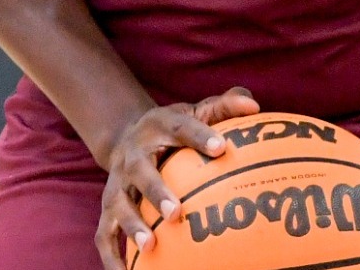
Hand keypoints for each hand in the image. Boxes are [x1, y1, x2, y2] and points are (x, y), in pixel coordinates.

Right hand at [94, 87, 259, 269]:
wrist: (126, 137)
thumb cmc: (175, 130)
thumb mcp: (196, 112)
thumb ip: (224, 106)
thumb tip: (254, 106)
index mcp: (158, 127)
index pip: (180, 128)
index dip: (199, 137)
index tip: (221, 148)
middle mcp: (133, 155)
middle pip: (140, 171)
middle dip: (156, 191)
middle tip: (177, 212)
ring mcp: (117, 184)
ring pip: (118, 205)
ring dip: (131, 225)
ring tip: (150, 245)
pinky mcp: (108, 209)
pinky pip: (105, 236)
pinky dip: (112, 259)